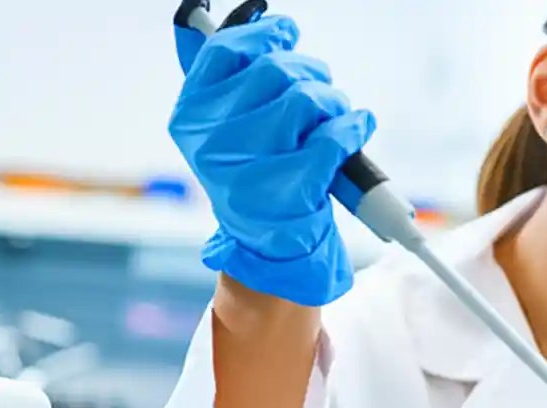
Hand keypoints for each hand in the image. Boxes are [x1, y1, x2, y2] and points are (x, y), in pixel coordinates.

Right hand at [170, 15, 374, 305]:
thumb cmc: (259, 175)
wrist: (272, 246)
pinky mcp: (287, 193)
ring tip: (335, 119)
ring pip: (307, 99)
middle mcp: (210, 141)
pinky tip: (356, 129)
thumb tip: (249, 13)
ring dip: (333, 102)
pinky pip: (333, 138)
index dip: (264, 36)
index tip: (287, 35)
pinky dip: (353, 128)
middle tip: (322, 94)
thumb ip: (231, 75)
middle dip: (311, 75)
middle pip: (276, 71)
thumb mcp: (231, 128)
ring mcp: (246, 169)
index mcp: (191, 115)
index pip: (224, 51)